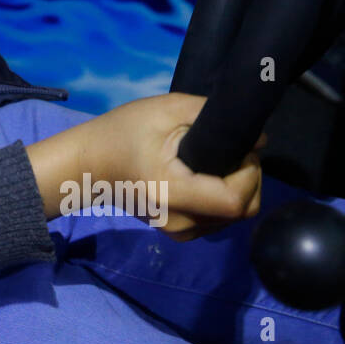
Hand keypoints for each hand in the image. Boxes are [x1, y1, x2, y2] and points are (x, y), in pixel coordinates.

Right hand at [29, 92, 263, 240]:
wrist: (87, 165)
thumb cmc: (121, 133)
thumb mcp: (165, 110)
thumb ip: (210, 116)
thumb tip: (257, 139)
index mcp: (174, 193)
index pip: (236, 200)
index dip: (250, 173)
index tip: (240, 148)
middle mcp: (180, 223)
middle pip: (242, 211)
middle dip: (249, 180)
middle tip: (233, 151)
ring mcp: (179, 233)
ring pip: (234, 218)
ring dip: (238, 189)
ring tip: (219, 162)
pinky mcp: (178, 234)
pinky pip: (217, 221)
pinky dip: (223, 200)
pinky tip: (208, 178)